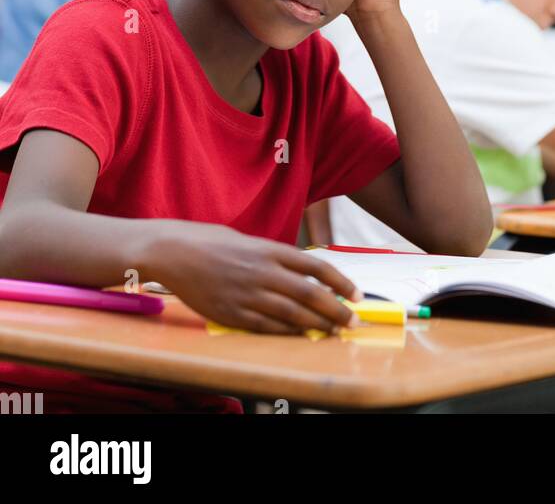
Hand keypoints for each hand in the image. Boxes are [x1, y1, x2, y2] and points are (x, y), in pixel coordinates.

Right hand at [156, 221, 362, 333]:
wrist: (174, 252)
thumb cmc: (210, 241)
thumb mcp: (249, 241)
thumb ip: (274, 257)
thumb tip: (299, 273)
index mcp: (270, 249)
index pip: (317, 267)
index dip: (341, 282)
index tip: (356, 294)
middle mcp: (263, 272)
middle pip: (311, 295)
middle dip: (337, 310)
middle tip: (353, 321)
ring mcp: (248, 294)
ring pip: (293, 315)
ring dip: (317, 325)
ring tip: (333, 332)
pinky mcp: (233, 314)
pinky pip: (267, 328)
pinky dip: (288, 334)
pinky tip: (301, 337)